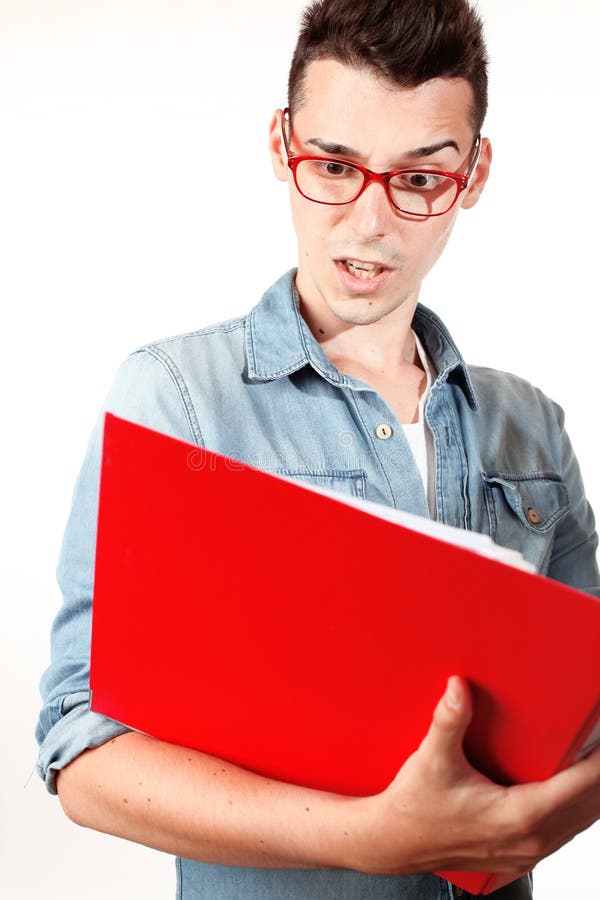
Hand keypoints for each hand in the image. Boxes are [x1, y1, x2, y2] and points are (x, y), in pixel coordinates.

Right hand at [353, 676, 599, 876]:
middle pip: (590, 805)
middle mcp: (529, 839)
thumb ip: (449, 720)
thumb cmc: (414, 805)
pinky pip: (565, 834)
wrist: (394, 842)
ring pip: (581, 823)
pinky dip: (578, 811)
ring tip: (595, 758)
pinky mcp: (521, 858)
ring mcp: (527, 853)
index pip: (581, 786)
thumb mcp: (431, 759)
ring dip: (593, 793)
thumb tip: (458, 686)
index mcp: (518, 815)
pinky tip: (575, 791)